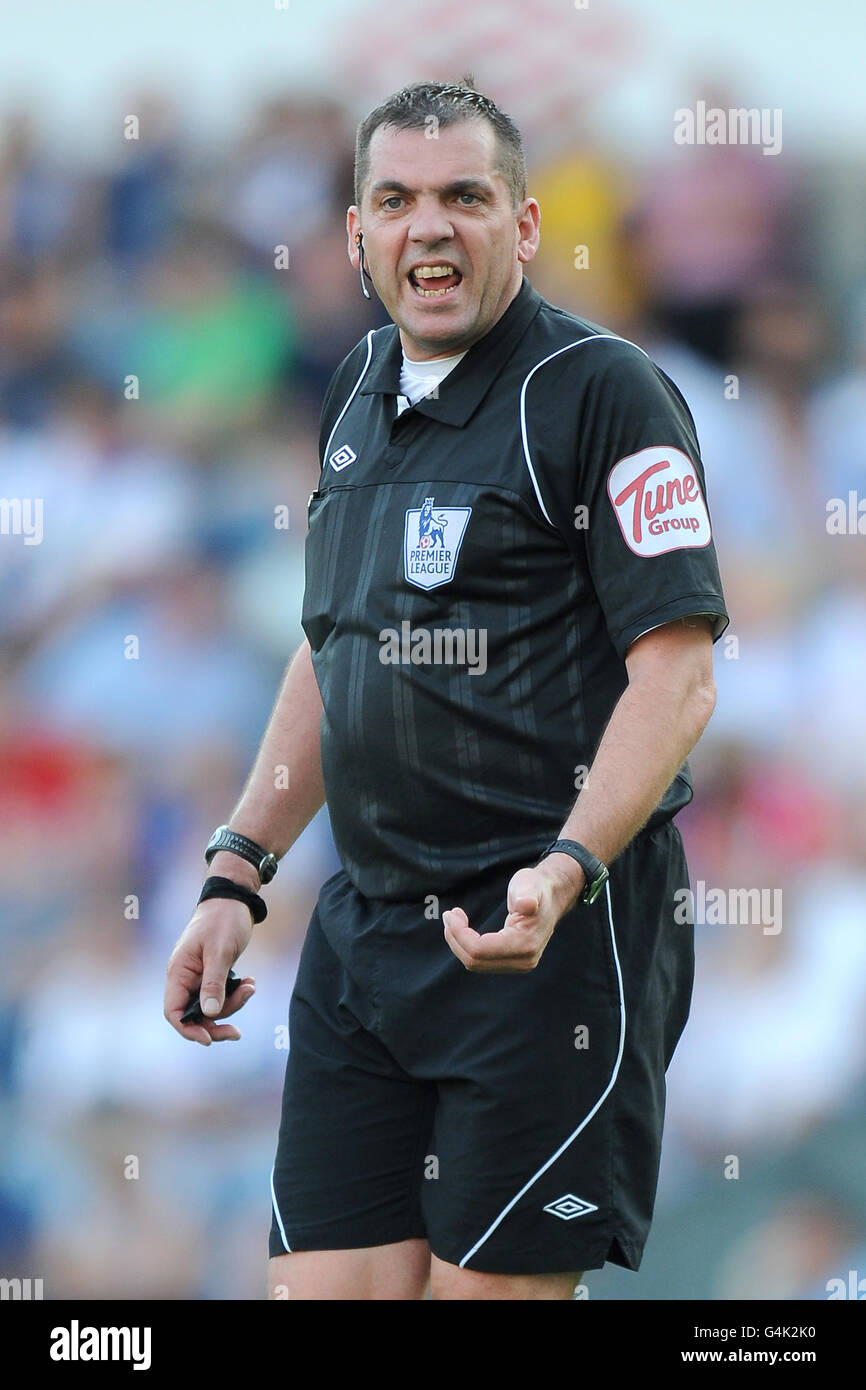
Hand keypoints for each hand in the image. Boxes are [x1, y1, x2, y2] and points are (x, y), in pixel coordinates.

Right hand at [164, 898, 256, 1045]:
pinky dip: (236, 993)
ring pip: (211, 1006)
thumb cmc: (224, 919)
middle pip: (194, 1014)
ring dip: (233, 1003)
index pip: (173, 1011)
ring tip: (251, 986)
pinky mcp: (213, 973)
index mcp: (179, 971)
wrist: (235, 897)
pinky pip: (221, 993)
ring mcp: (199, 976)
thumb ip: (213, 982)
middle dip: (216, 1023)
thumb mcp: (220, 951)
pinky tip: (251, 982)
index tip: (209, 1038)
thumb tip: (208, 1013)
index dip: (187, 1029)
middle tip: (237, 1033)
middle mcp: (185, 977)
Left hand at [442, 857, 584, 973]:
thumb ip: (527, 894)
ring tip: (454, 919)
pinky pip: (481, 961)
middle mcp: (524, 961)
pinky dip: (467, 946)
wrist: (552, 897)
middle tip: (449, 914)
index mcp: (526, 944)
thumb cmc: (536, 887)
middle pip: (475, 961)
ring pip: (476, 964)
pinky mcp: (513, 963)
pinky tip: (463, 929)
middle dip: (456, 939)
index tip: (451, 913)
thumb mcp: (529, 884)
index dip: (459, 934)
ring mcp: (519, 965)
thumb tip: (527, 904)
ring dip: (459, 943)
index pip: (480, 950)